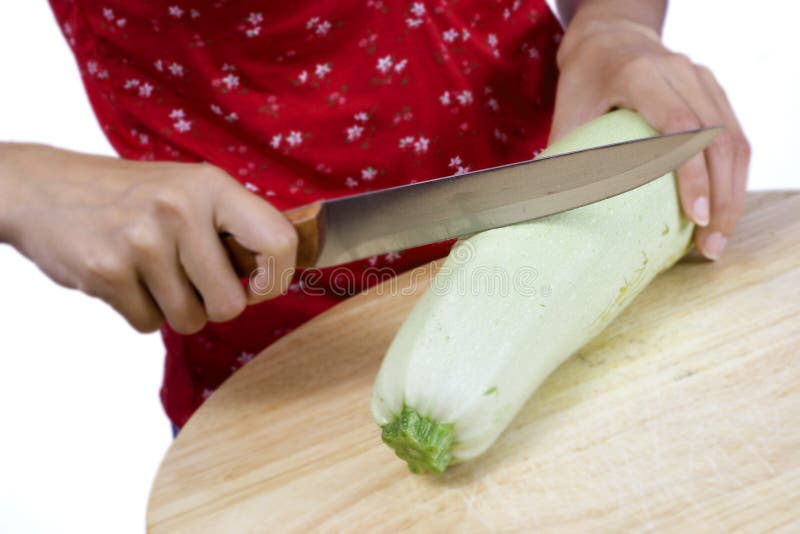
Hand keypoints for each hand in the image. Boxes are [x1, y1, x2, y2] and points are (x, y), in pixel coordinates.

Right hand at [0, 144, 296, 332]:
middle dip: (213, 306)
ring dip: (174, 309)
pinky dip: (139, 311)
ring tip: (152, 272)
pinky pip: (148, 324)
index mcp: (212, 186)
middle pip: (230, 305)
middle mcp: (181, 210)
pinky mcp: (108, 271)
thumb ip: (234, 225)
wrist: (46, 189)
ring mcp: (142, 241)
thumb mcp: (190, 189)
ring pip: (189, 321)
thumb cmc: (132, 197)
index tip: (258, 286)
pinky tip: (125, 277)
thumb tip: (281, 271)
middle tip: (191, 280)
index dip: (277, 278)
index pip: (278, 242)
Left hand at [550, 12, 750, 259]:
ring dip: (732, 193)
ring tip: (718, 238)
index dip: (691, 174)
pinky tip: (723, 209)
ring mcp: (703, 79)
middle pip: (716, 139)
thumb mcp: (567, 111)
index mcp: (641, 74)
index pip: (679, 127)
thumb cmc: (584, 79)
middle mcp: (680, 72)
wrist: (610, 38)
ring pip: (734, 140)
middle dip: (720, 198)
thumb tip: (545, 210)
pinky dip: (733, 176)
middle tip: (710, 246)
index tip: (695, 216)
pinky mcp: (715, 91)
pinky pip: (735, 136)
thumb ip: (564, 156)